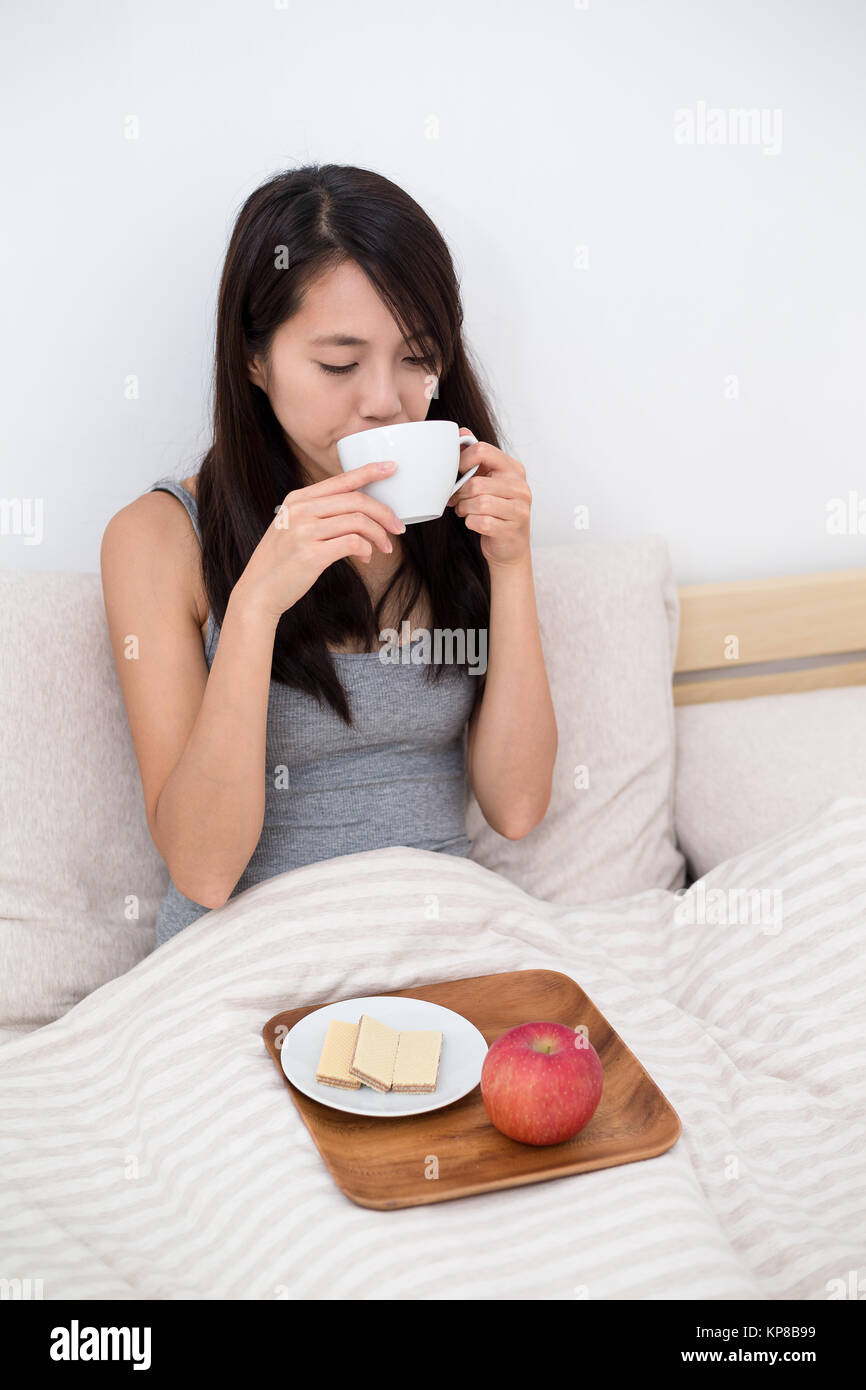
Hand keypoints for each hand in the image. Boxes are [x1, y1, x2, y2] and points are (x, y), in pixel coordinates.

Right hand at [233, 461, 405, 622]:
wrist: (258, 592)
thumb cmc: (282, 563)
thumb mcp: (293, 528)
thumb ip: (318, 515)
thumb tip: (361, 514)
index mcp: (297, 499)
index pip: (341, 479)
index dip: (369, 472)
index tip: (392, 468)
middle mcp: (300, 510)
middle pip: (356, 500)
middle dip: (384, 513)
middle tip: (398, 527)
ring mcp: (304, 531)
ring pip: (358, 522)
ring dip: (379, 535)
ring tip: (385, 547)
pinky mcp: (311, 554)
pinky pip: (353, 543)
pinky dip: (367, 549)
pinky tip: (367, 558)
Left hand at [446, 429, 531, 567]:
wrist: (509, 547)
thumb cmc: (496, 511)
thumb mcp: (488, 480)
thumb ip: (477, 457)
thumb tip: (462, 432)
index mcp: (514, 469)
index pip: (482, 451)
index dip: (462, 462)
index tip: (457, 474)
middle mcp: (520, 487)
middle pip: (476, 482)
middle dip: (460, 493)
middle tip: (457, 499)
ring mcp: (519, 508)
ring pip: (478, 502)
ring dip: (464, 508)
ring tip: (465, 510)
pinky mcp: (512, 528)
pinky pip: (480, 521)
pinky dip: (471, 523)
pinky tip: (474, 522)